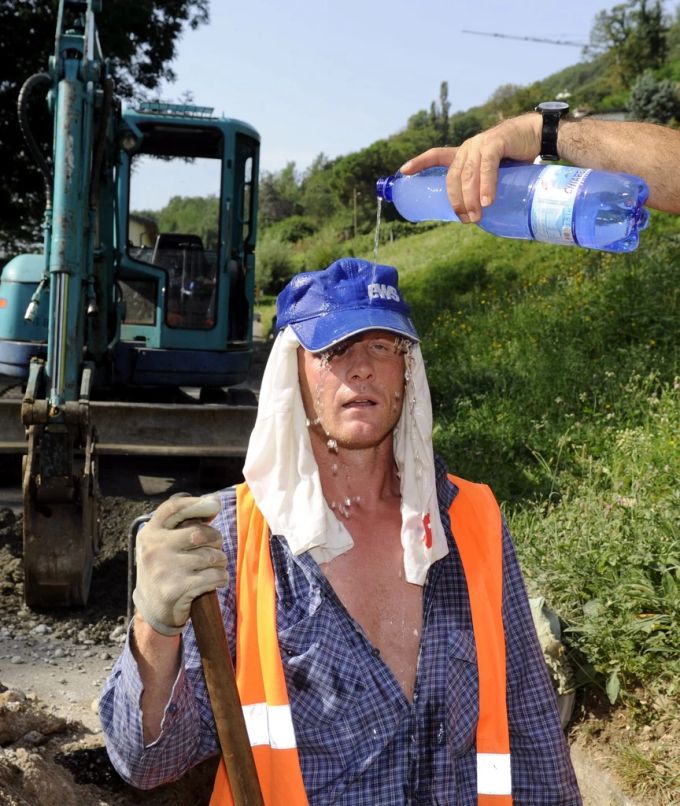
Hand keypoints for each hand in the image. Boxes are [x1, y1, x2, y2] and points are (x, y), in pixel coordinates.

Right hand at [132, 495, 226, 635]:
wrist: (152, 611)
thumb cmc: (165, 569)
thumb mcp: (163, 544)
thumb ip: (183, 524)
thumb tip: (214, 501)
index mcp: (149, 533)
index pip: (173, 508)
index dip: (197, 503)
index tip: (215, 504)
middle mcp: (154, 548)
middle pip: (199, 533)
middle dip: (216, 539)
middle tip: (215, 548)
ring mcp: (165, 568)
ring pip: (211, 556)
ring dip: (220, 561)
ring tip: (215, 566)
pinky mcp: (177, 589)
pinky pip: (215, 576)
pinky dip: (222, 577)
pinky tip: (217, 580)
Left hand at [399, 113, 541, 222]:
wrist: (539, 136)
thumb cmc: (516, 157)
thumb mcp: (495, 172)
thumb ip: (483, 186)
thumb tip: (478, 215)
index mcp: (464, 154)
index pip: (437, 155)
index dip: (419, 162)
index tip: (403, 171)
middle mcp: (468, 148)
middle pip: (453, 177)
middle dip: (456, 201)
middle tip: (466, 220)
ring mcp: (480, 144)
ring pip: (468, 175)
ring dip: (470, 198)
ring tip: (476, 216)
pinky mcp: (496, 143)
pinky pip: (487, 167)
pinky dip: (486, 185)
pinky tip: (486, 200)